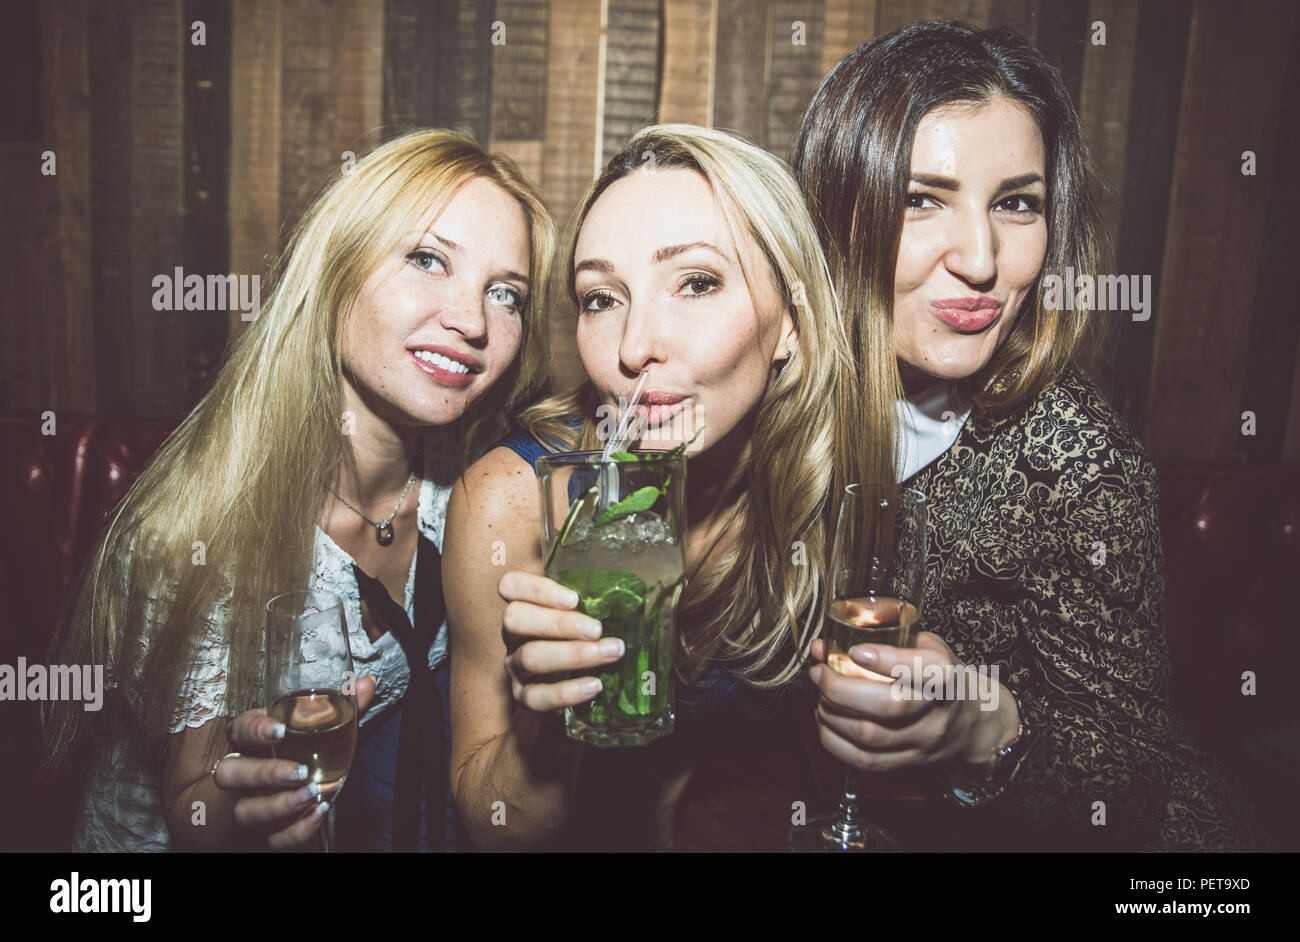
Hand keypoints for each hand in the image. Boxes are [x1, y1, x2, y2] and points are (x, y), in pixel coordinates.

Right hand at [214, 675, 375, 849]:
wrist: (300, 793)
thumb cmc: (305, 752)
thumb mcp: (322, 729)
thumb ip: (343, 707)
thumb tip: (366, 684)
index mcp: (253, 740)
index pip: (240, 730)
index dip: (255, 730)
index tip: (278, 729)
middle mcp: (243, 772)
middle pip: (231, 773)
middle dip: (263, 773)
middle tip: (298, 771)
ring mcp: (250, 804)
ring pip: (246, 810)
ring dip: (277, 805)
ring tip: (310, 794)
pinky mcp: (265, 832)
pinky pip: (272, 838)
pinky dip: (294, 830)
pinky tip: (317, 814)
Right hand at [498, 570, 624, 712]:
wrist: (572, 683)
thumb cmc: (582, 637)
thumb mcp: (584, 614)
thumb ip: (593, 601)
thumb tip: (633, 594)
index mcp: (523, 605)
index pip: (511, 586)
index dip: (537, 589)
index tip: (574, 598)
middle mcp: (513, 634)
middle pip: (516, 619)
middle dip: (559, 623)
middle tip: (597, 629)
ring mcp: (515, 665)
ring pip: (530, 657)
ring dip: (573, 655)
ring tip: (610, 653)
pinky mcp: (523, 696)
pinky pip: (537, 697)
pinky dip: (567, 692)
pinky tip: (594, 686)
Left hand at [808, 634, 1016, 774]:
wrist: (975, 724)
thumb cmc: (943, 678)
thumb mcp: (928, 648)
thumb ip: (883, 641)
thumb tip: (823, 647)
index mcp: (946, 676)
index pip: (923, 669)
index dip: (886, 659)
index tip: (856, 650)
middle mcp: (938, 712)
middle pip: (887, 706)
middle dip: (841, 688)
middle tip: (820, 673)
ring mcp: (924, 742)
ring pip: (869, 735)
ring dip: (832, 714)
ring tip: (820, 697)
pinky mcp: (909, 763)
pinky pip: (865, 760)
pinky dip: (835, 742)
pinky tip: (827, 722)